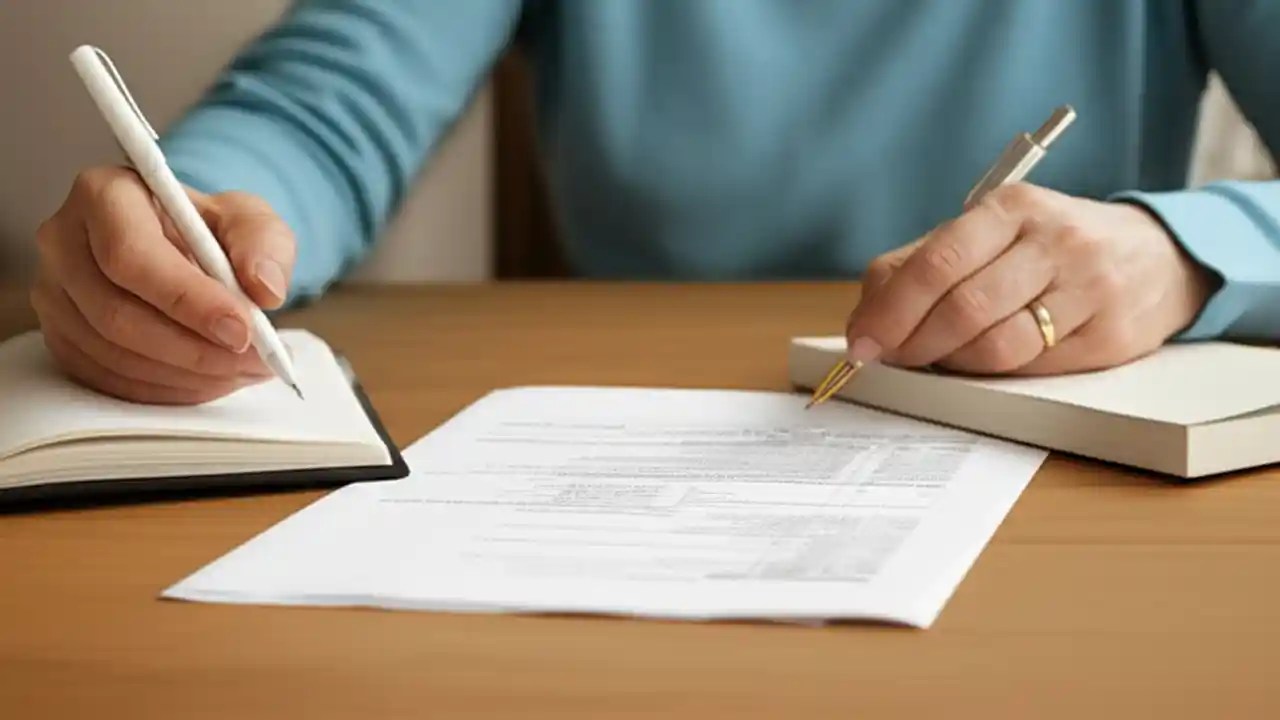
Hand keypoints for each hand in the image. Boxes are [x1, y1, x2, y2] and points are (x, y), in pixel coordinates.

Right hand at [31, 166, 295, 403]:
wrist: (182, 249)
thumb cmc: (210, 230)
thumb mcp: (249, 220)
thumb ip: (265, 244)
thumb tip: (265, 288)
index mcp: (104, 194)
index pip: (132, 256)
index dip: (188, 300)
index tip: (242, 330)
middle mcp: (63, 241)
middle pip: (116, 314)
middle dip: (194, 349)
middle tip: (255, 361)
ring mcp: (53, 294)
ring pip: (113, 354)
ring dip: (187, 374)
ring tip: (243, 370)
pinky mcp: (60, 337)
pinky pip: (108, 379)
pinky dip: (167, 389)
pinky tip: (209, 379)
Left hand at [844, 183, 1215, 374]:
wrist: (1158, 257)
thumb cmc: (1050, 248)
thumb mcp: (990, 233)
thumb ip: (921, 264)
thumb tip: (865, 318)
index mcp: (1013, 207)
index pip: (938, 263)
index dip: (891, 310)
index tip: (863, 342)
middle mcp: (1055, 241)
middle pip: (963, 309)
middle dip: (914, 343)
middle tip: (892, 358)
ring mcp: (1089, 289)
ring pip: (997, 346)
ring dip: (953, 362)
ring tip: (941, 357)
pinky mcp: (1110, 336)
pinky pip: (1033, 368)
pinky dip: (996, 372)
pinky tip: (987, 361)